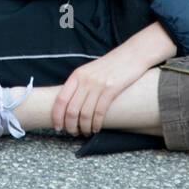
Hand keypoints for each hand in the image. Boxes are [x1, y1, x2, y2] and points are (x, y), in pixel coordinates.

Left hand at [53, 23, 176, 135]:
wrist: (131, 55)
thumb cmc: (110, 66)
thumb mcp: (89, 71)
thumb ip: (79, 84)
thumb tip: (69, 104)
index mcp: (76, 75)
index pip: (60, 99)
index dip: (56, 116)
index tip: (57, 127)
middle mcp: (85, 80)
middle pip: (71, 110)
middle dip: (70, 126)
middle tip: (73, 133)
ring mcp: (98, 85)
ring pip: (85, 114)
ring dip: (84, 128)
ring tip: (86, 132)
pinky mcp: (111, 89)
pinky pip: (99, 112)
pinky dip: (96, 124)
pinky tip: (96, 128)